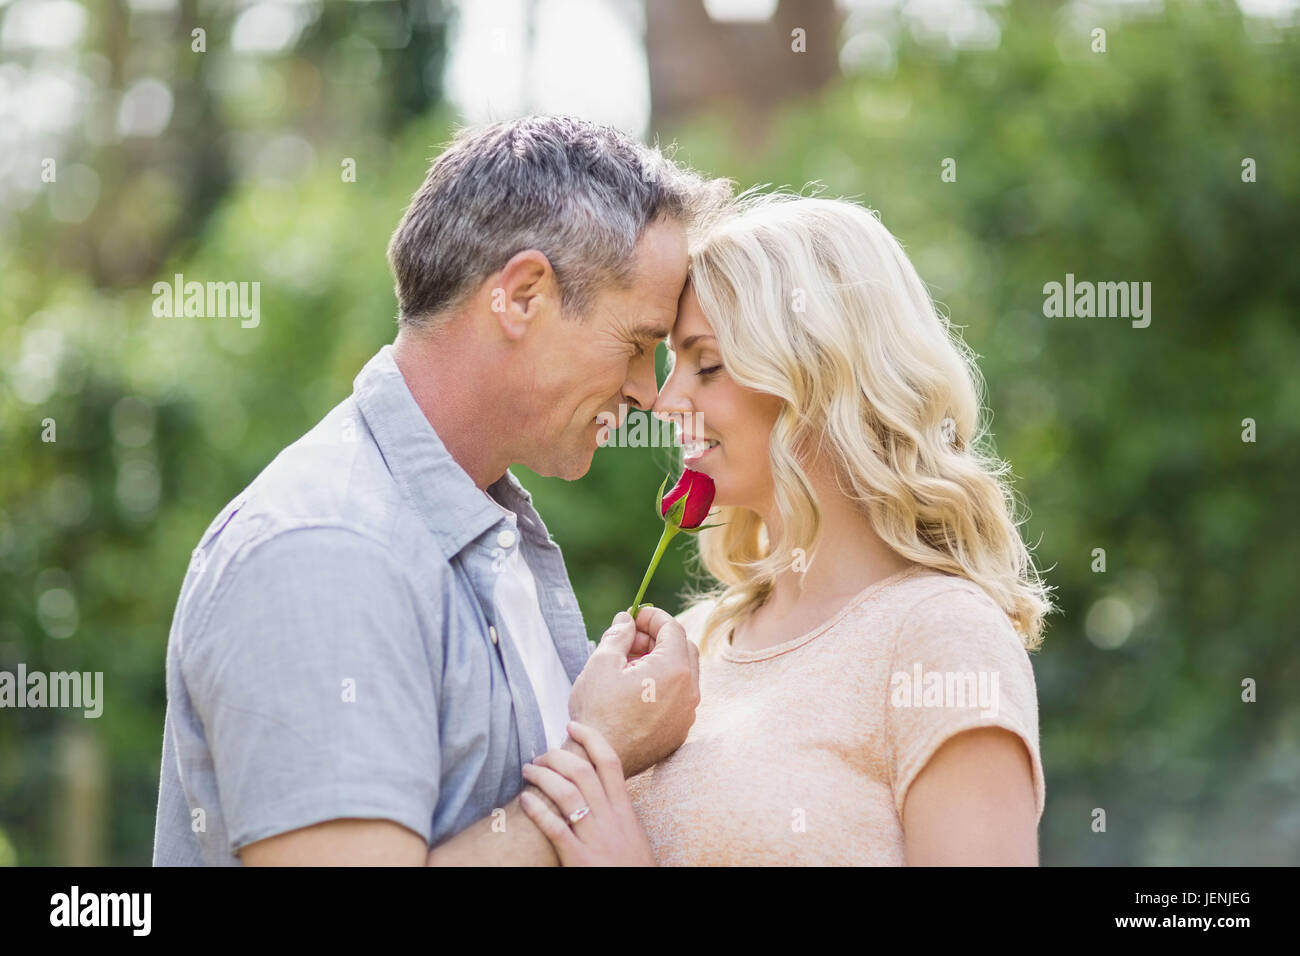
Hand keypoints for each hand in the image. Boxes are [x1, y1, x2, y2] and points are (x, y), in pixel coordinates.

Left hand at [518, 721, 656, 865]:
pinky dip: (537, 810)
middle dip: (557, 755)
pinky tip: (525, 800)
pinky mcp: (579, 859)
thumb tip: (599, 789)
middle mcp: (611, 819)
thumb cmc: (634, 868)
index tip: (573, 724)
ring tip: (527, 770)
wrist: (642, 896)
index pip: (610, 762)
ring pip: (567, 794)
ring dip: (542, 776)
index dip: (591, 738)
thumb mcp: (633, 834)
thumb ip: (617, 812)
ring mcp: (595, 839)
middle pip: (582, 772)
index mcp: (625, 810)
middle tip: (540, 753)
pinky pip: (555, 828)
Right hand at [568, 607, 699, 776]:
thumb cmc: (597, 711)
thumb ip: (619, 634)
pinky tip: (636, 690)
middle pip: (683, 648)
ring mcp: (686, 715)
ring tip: (629, 666)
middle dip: (658, 638)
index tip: (635, 616)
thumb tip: (627, 620)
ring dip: (661, 662)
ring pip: (682, 674)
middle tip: (631, 640)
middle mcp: (689, 692)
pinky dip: (663, 686)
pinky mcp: (679, 732)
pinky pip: (678, 699)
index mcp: (674, 670)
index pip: (673, 628)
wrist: (597, 759)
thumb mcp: (602, 663)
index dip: (652, 617)